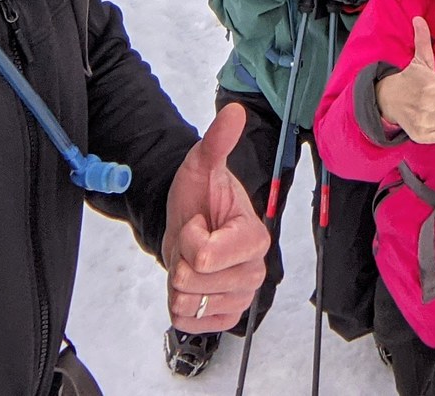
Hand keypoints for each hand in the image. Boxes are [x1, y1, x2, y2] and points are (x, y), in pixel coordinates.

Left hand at [163, 104, 268, 333]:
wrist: (189, 225)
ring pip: (188, 301)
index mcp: (255, 238)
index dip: (190, 236)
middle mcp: (254, 272)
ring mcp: (241, 299)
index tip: (199, 222)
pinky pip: (187, 321)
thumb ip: (217, 142)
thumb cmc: (199, 198)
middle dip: (182, 258)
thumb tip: (234, 112)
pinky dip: (181, 304)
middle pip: (194, 280)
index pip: (206, 255)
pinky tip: (193, 282)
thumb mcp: (200, 166)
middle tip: (193, 240)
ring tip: (192, 259)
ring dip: (179, 280)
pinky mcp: (224, 319)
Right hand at [375, 16, 434, 144]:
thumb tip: (419, 19)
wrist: (388, 99)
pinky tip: (431, 119)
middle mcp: (429, 105)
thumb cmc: (410, 79)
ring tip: (434, 107)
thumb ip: (423, 39)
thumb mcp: (420, 60)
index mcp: (432, 85)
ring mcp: (425, 121)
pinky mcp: (421, 135)